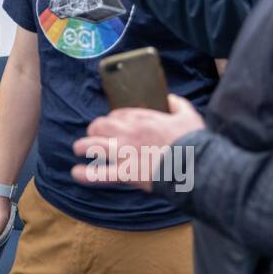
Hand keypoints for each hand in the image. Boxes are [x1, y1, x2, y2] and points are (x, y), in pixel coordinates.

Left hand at [71, 94, 204, 191]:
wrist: (196, 167)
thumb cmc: (193, 142)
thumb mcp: (188, 115)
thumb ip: (177, 104)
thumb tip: (169, 98)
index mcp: (142, 118)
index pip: (118, 114)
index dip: (113, 119)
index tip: (115, 124)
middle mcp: (128, 133)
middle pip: (100, 126)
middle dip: (96, 129)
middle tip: (95, 135)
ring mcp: (124, 153)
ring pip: (92, 145)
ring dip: (83, 146)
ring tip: (79, 149)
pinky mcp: (125, 174)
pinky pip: (98, 174)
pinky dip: (85, 175)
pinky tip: (76, 172)